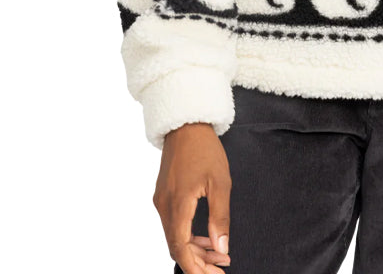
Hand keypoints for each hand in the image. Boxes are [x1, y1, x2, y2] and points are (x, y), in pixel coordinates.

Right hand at [154, 122, 232, 273]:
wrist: (186, 124)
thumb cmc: (205, 149)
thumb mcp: (220, 182)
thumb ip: (220, 217)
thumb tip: (222, 247)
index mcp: (177, 204)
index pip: (181, 248)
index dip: (196, 267)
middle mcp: (164, 206)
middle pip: (177, 246)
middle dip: (199, 262)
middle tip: (221, 268)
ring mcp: (161, 201)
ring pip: (175, 237)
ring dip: (195, 249)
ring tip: (219, 254)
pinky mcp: (163, 195)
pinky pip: (173, 224)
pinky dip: (188, 235)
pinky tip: (206, 237)